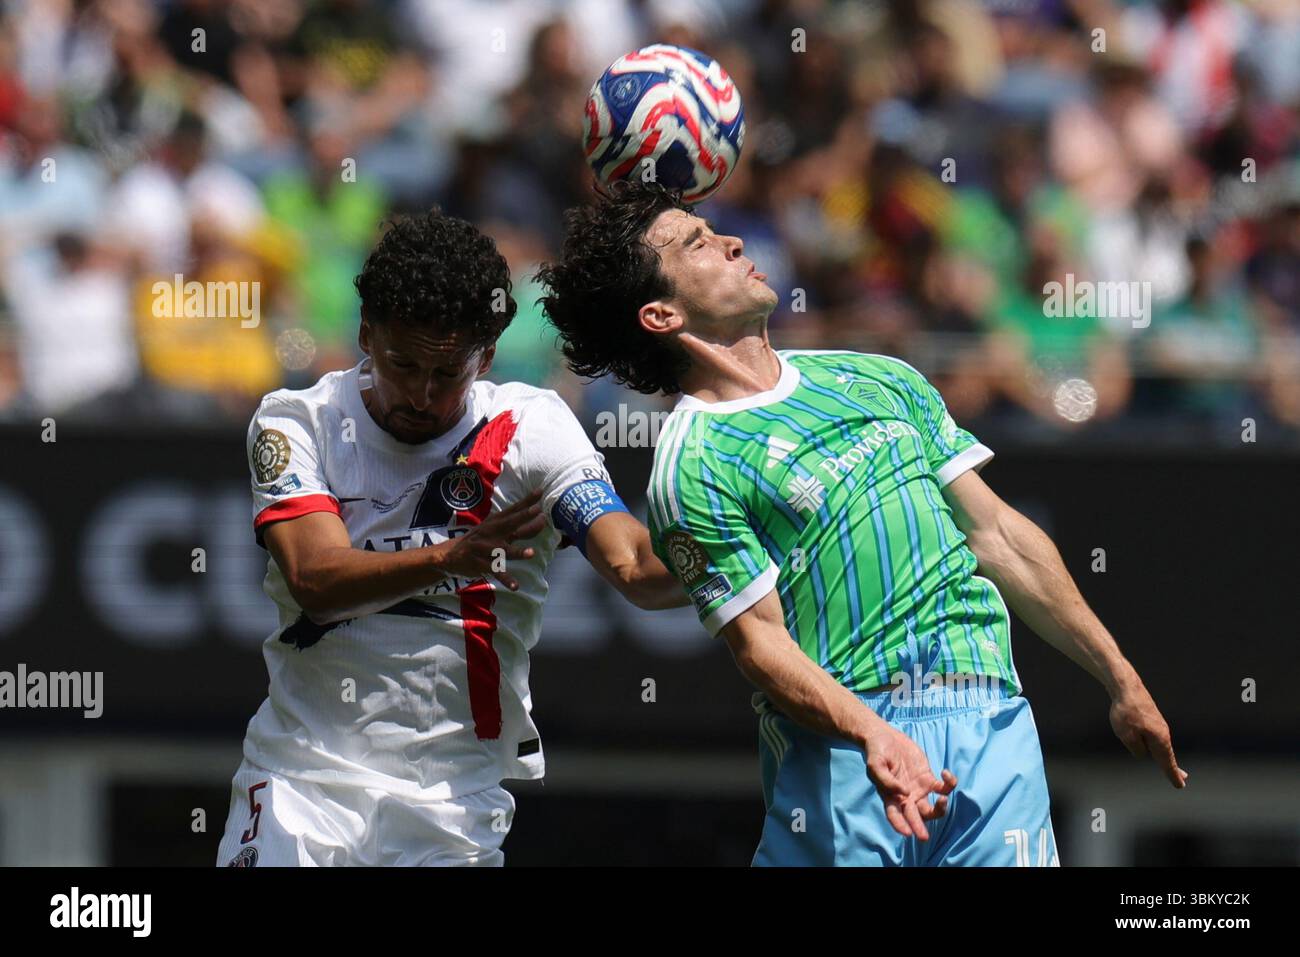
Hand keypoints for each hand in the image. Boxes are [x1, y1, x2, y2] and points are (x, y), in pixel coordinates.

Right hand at [435, 490, 547, 590]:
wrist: (449, 554)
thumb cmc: (477, 540)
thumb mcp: (492, 527)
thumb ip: (513, 522)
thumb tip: (536, 513)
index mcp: (495, 522)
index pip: (513, 509)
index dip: (527, 501)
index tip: (541, 491)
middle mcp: (491, 532)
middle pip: (510, 524)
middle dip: (524, 518)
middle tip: (540, 513)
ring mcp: (485, 548)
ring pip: (503, 550)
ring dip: (517, 552)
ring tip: (531, 553)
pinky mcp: (480, 564)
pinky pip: (495, 572)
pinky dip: (506, 579)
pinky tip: (516, 586)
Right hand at [863, 724, 957, 839]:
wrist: (884, 737)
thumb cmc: (876, 752)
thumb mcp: (875, 764)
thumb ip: (886, 780)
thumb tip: (904, 793)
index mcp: (890, 796)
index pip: (894, 816)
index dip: (900, 826)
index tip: (907, 833)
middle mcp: (905, 797)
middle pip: (915, 817)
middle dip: (919, 827)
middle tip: (924, 837)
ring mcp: (918, 789)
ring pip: (931, 809)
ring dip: (940, 809)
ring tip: (942, 799)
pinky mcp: (928, 779)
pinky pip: (942, 788)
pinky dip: (949, 784)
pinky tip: (946, 774)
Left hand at [1109, 682, 1188, 787]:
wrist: (1126, 687)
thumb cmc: (1126, 712)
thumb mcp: (1127, 736)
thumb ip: (1137, 749)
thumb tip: (1143, 753)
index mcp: (1159, 739)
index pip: (1167, 762)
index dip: (1172, 774)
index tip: (1180, 786)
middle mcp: (1162, 732)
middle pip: (1168, 754)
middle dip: (1174, 767)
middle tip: (1183, 779)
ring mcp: (1157, 724)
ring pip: (1160, 744)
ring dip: (1166, 756)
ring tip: (1172, 767)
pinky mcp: (1150, 717)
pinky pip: (1154, 735)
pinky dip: (1158, 745)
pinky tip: (1157, 747)